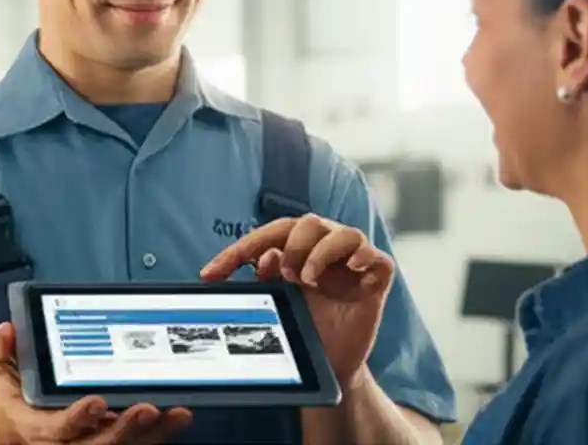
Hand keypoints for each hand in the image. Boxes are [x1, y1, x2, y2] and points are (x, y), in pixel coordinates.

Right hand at [0, 321, 192, 443]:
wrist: (18, 428)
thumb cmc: (16, 395)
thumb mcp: (1, 372)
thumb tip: (7, 331)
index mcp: (39, 426)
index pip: (59, 429)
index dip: (78, 418)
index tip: (96, 401)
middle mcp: (69, 444)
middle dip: (125, 430)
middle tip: (149, 409)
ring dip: (154, 435)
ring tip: (179, 414)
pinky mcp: (114, 443)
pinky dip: (159, 435)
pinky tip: (180, 417)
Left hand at [200, 213, 393, 387]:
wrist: (331, 362)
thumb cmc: (305, 325)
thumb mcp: (278, 303)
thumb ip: (267, 280)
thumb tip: (264, 258)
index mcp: (297, 247)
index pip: (268, 236)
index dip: (238, 252)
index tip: (210, 275)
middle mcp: (326, 246)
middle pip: (308, 224)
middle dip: (292, 246)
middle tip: (284, 274)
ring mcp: (354, 261)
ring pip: (343, 234)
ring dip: (322, 252)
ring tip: (308, 279)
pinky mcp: (377, 278)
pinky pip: (376, 257)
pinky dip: (362, 257)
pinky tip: (350, 267)